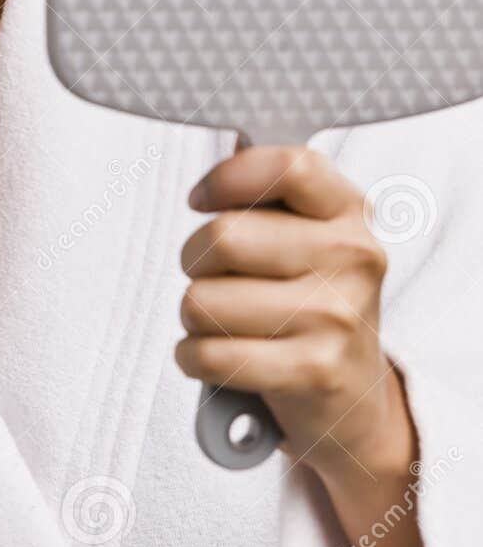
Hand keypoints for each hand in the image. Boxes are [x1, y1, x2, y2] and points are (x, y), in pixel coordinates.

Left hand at [175, 142, 415, 484]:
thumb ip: (269, 194)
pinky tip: (215, 358)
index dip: (227, 179)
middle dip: (195, 262)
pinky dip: (193, 359)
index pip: (287, 165)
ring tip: (226, 324)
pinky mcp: (314, 371)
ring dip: (194, 318)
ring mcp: (337, 316)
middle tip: (214, 278)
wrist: (352, 398)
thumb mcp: (308, 239)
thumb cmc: (309, 305)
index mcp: (348, 211)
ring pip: (204, 300)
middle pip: (223, 237)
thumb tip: (227, 148)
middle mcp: (353, 257)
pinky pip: (209, 354)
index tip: (202, 201)